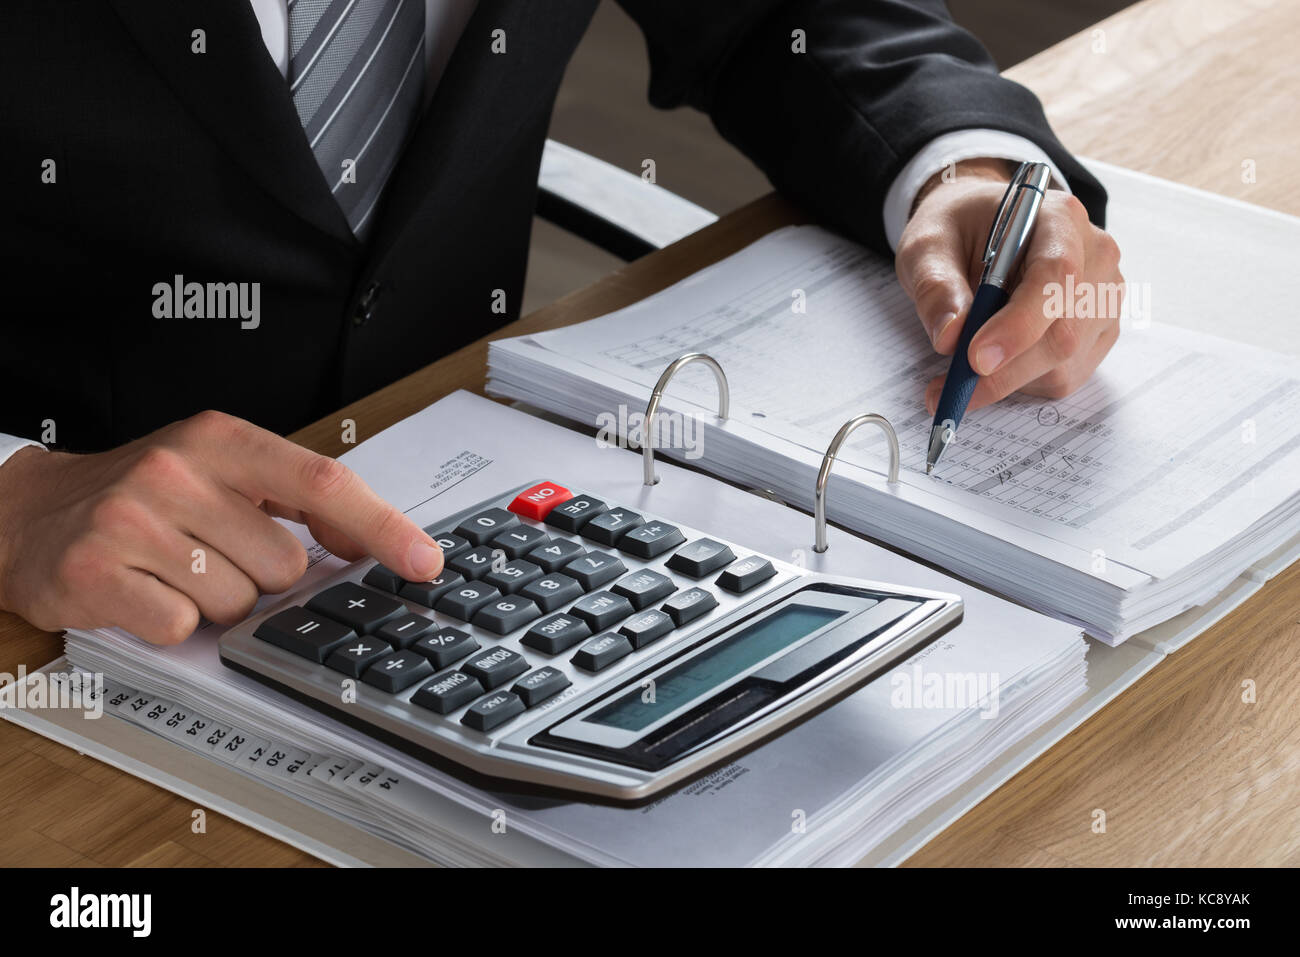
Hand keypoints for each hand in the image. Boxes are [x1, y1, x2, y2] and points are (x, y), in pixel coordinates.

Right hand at [0, 411, 443, 643]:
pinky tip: (145, 591)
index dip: (383, 526)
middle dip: (261, 576)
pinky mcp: (97, 572)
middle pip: (284, 564)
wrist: (27, 512)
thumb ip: (294, 498)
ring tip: (174, 569)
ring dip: (216, 600)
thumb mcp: (219, 470)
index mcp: (221, 439)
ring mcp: (133, 521)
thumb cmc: (141, 494)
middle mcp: (178, 472)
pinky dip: (172, 622)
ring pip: (237, 601)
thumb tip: (369, 540)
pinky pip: (182, 626)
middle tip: (212, 552)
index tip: (424, 561)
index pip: (324, 482)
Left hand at [895, 158, 1123, 413]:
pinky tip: (994, 365)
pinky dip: (1021, 384)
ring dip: (1007, 381)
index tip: (975, 358)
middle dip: (1003, 370)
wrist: (978, 228)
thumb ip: (936, 287)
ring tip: (958, 371)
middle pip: (1063, 332)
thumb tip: (949, 337)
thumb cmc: (956, 231)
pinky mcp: (1098, 331)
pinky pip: (1065, 376)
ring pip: (1064, 363)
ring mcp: (1102, 297)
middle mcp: (1095, 256)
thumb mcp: (927, 246)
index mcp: (1059, 219)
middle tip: (947, 387)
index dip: (1018, 325)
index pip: (1055, 277)